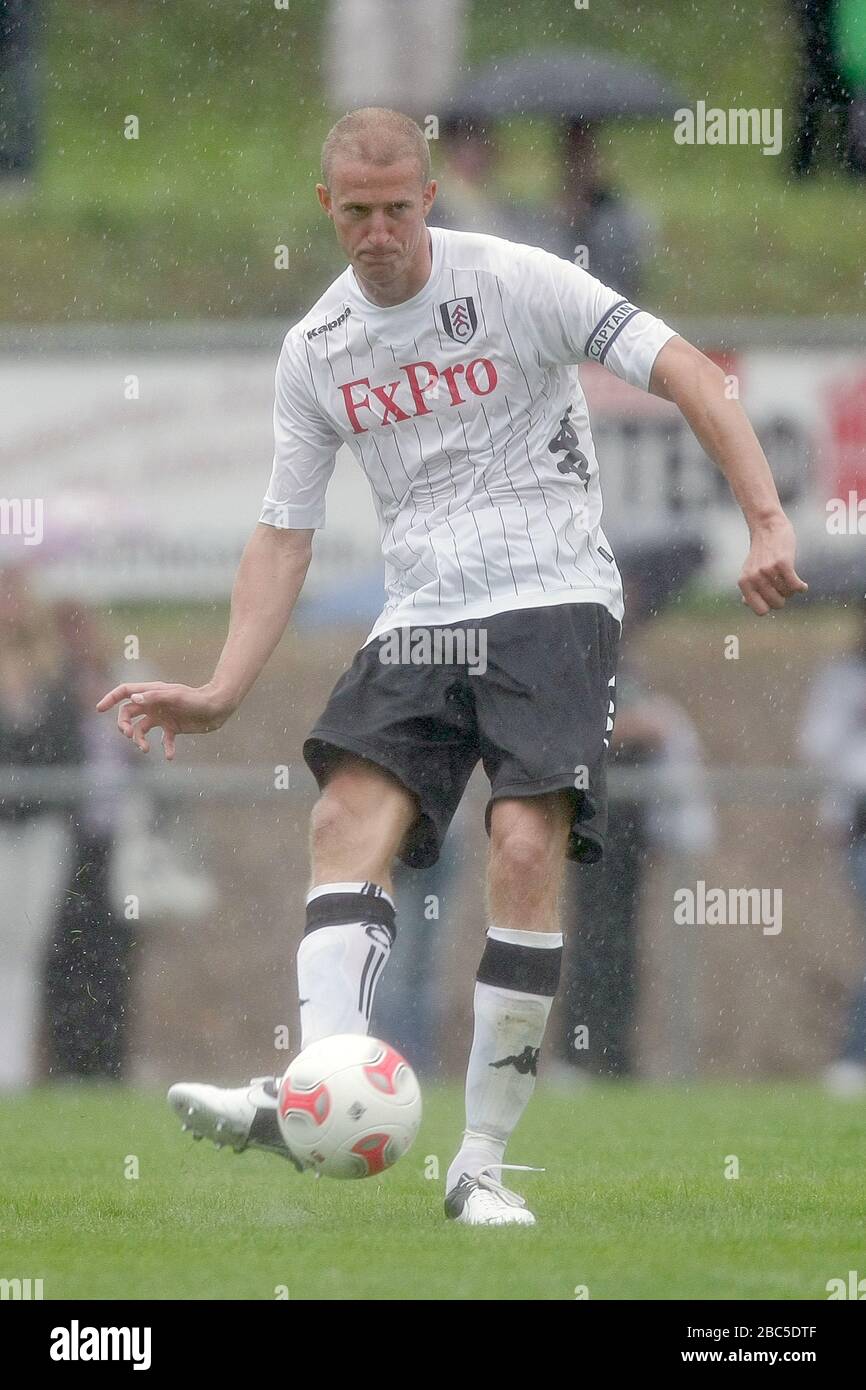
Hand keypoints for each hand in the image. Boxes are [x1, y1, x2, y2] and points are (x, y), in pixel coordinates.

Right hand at [95, 680, 234, 758]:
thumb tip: (133, 698)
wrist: (217, 708)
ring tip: (145, 749)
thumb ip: (154, 696)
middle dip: (124, 725)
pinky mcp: (172, 728)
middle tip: (129, 735)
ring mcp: (162, 716)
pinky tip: (169, 756)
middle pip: (128, 713)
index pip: (125, 692)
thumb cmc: (196, 699)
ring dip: (139, 740)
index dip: (110, 699)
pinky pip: (163, 741)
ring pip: (141, 729)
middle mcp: (153, 704)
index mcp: (151, 692)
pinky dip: (164, 749)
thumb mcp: (175, 696)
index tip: (99, 709)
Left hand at [739, 514, 807, 615]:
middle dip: (784, 599)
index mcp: (744, 583)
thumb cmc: (761, 551)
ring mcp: (767, 571)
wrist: (767, 526)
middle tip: (784, 588)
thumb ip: (748, 588)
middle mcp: (754, 578)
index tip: (775, 599)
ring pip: (787, 594)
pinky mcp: (782, 563)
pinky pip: (795, 586)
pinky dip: (801, 587)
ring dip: (792, 590)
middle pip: (777, 604)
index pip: (760, 611)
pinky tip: (803, 586)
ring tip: (790, 580)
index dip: (770, 607)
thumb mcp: (749, 569)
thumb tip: (746, 604)